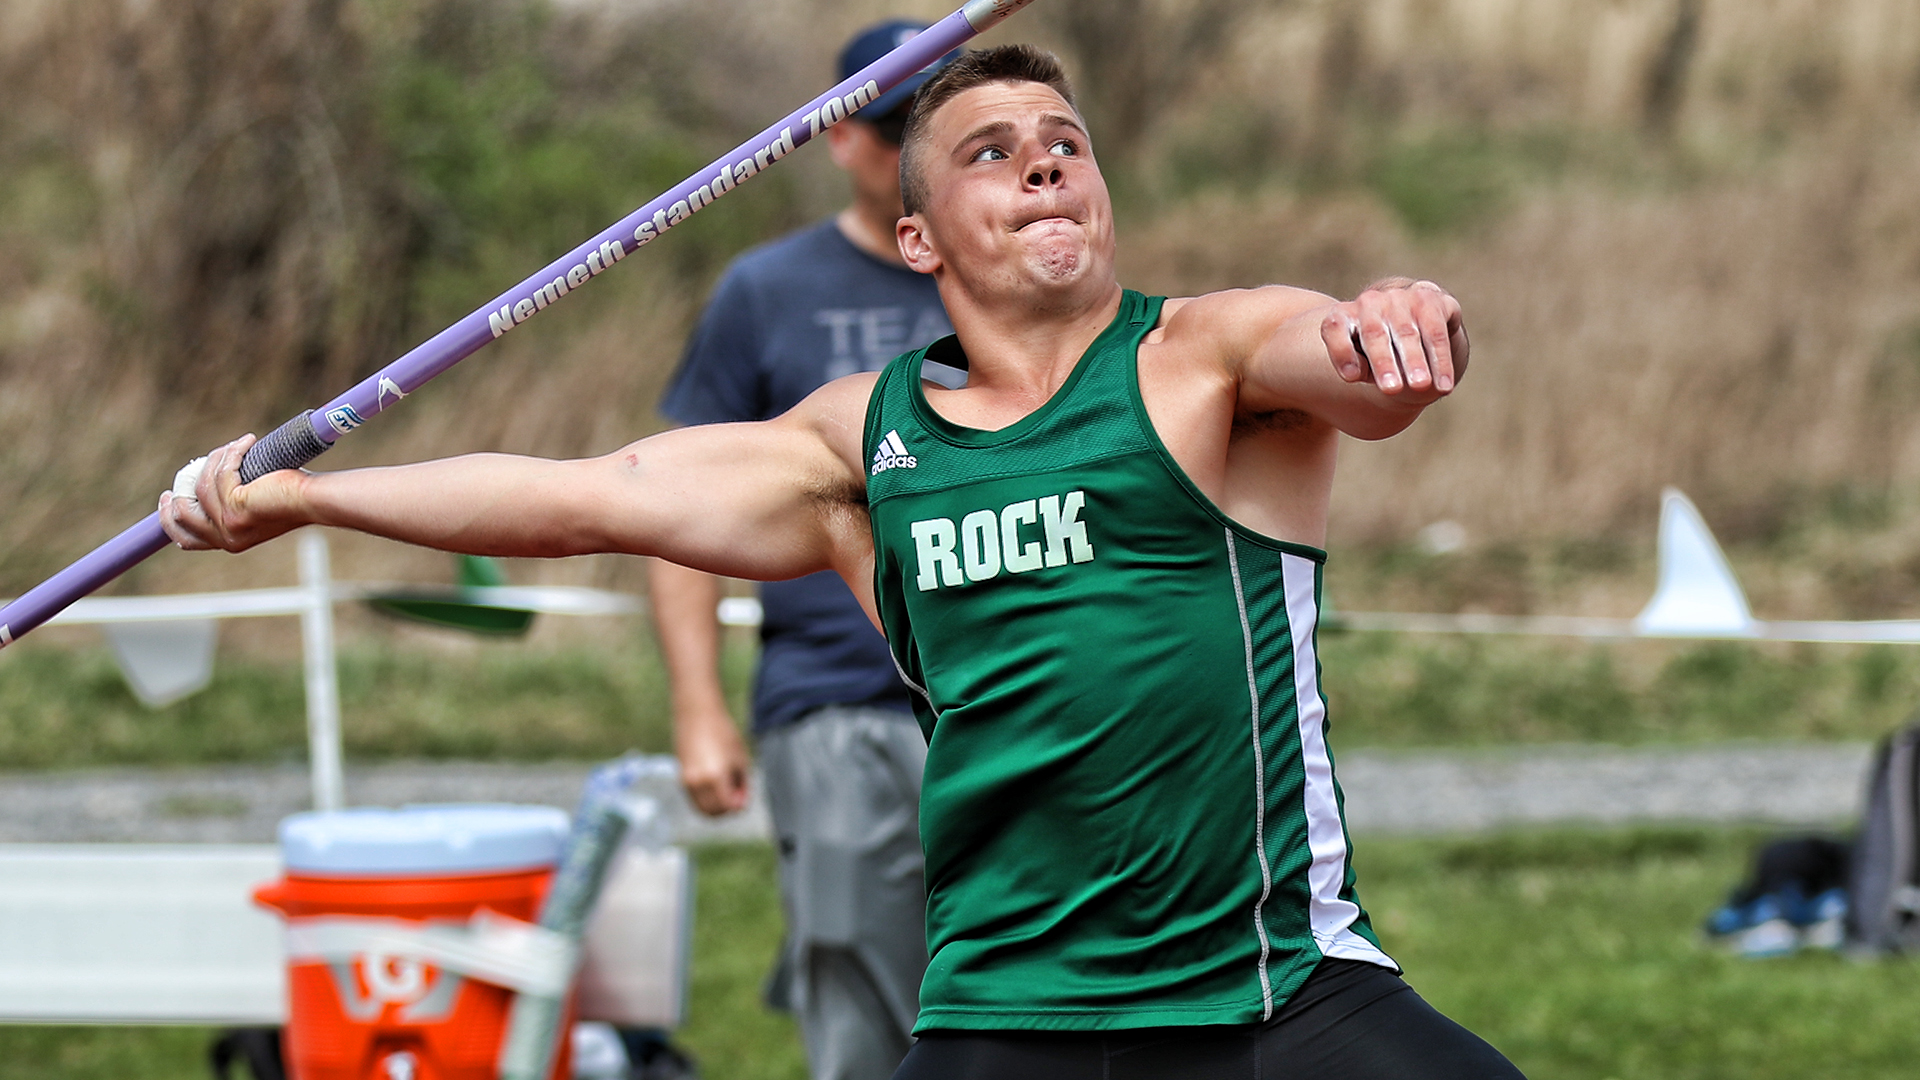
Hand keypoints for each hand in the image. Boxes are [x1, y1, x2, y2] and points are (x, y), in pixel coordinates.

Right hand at [158, 435, 310, 551]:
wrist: (314, 500)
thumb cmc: (291, 498)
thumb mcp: (253, 507)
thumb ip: (229, 504)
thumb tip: (202, 484)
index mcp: (229, 542)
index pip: (187, 539)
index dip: (170, 519)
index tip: (167, 498)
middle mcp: (226, 538)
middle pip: (181, 516)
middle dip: (178, 490)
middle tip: (187, 470)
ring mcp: (230, 524)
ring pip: (201, 485)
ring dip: (217, 460)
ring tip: (238, 447)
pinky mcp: (237, 505)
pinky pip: (221, 472)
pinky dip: (233, 452)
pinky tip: (248, 442)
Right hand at [675, 705, 751, 815]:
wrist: (697, 714)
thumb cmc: (723, 733)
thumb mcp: (740, 758)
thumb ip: (742, 784)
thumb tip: (741, 803)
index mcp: (715, 777)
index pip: (729, 806)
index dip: (740, 806)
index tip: (746, 795)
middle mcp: (698, 782)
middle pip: (713, 813)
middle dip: (727, 810)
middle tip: (737, 796)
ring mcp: (686, 781)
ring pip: (701, 809)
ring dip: (716, 807)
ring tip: (728, 790)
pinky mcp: (681, 777)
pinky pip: (694, 799)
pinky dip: (706, 799)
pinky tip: (716, 785)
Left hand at [1320, 280, 1467, 397]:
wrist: (1413, 327)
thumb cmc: (1379, 353)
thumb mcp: (1363, 364)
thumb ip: (1356, 367)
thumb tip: (1354, 373)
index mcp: (1345, 315)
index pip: (1335, 327)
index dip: (1341, 351)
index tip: (1351, 378)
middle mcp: (1370, 302)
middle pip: (1374, 333)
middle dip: (1384, 363)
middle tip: (1390, 389)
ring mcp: (1400, 297)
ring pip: (1407, 333)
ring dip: (1415, 361)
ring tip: (1420, 386)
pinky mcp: (1429, 299)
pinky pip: (1436, 332)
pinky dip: (1441, 360)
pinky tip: (1444, 385)